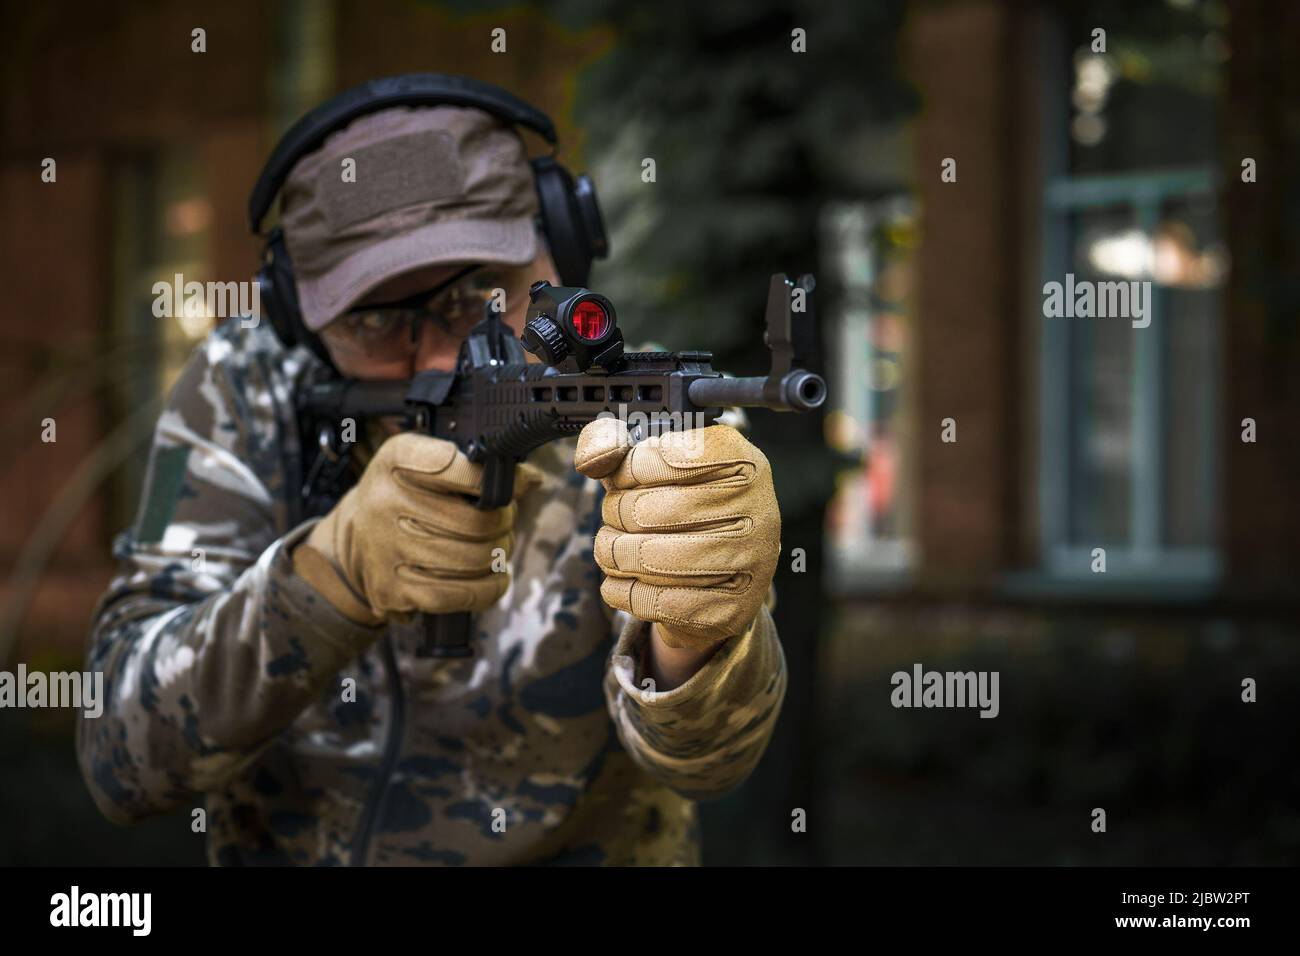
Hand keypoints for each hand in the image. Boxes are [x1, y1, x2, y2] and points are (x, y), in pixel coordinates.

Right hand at [293, 432, 541, 624]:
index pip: (456, 466)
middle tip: (504, 523)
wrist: (354, 538)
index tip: (515, 484)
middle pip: (474, 522)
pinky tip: (494, 577)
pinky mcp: (393, 589)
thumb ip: (477, 466)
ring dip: (499, 555)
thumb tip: (531, 480)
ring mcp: (387, 549)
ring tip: (499, 548)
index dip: (495, 480)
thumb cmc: (406, 494)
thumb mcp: (428, 462)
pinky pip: (456, 596)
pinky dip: (488, 589)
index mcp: (396, 461)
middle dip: (504, 524)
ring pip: (471, 560)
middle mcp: (385, 503)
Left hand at [574, 418, 780, 649]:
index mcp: (743, 461)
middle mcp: (757, 510)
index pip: (667, 457)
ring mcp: (748, 564)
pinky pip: (653, 601)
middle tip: (614, 516)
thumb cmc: (680, 505)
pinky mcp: (728, 608)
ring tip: (611, 547)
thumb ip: (611, 442)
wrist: (720, 572)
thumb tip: (592, 460)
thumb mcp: (649, 462)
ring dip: (612, 553)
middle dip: (614, 513)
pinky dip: (621, 589)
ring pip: (648, 559)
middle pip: (649, 511)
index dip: (629, 470)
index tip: (626, 478)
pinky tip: (622, 579)